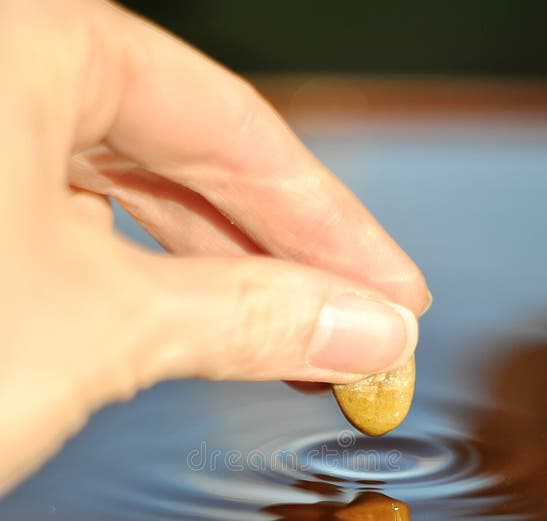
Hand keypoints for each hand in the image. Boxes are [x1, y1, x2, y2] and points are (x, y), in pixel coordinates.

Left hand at [0, 0, 428, 494]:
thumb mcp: (101, 327)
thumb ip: (252, 313)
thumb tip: (364, 325)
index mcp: (23, 42)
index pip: (230, 124)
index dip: (329, 218)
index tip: (391, 288)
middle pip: (183, 156)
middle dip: (283, 250)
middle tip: (358, 320)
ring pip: (124, 198)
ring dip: (218, 271)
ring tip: (294, 333)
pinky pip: (70, 233)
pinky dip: (140, 285)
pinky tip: (188, 323)